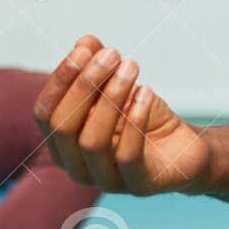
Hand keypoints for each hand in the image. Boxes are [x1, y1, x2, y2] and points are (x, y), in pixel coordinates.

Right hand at [34, 35, 211, 195]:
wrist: (183, 147)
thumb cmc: (143, 117)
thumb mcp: (119, 87)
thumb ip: (98, 66)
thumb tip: (85, 41)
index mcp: (62, 145)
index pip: (45, 114)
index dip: (60, 80)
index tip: (83, 49)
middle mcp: (76, 167)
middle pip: (65, 127)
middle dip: (85, 85)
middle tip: (112, 54)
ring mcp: (105, 181)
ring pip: (93, 141)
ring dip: (112, 97)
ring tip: (131, 66)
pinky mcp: (138, 186)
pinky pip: (128, 155)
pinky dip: (135, 119)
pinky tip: (146, 92)